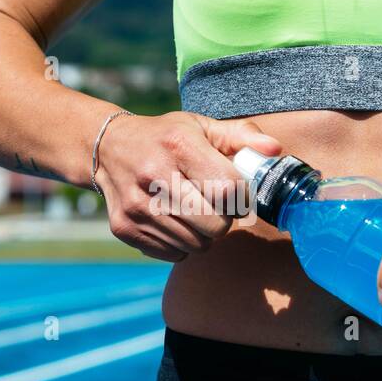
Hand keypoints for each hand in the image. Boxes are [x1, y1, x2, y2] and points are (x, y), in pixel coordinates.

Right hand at [94, 111, 281, 260]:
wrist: (106, 149)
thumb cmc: (165, 138)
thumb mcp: (200, 126)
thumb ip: (241, 137)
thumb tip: (274, 151)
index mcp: (179, 145)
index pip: (229, 189)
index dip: (241, 197)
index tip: (236, 193)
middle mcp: (154, 176)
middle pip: (216, 225)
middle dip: (223, 219)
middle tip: (214, 205)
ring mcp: (137, 206)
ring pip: (196, 245)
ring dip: (202, 233)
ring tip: (191, 210)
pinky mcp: (125, 228)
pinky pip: (174, 254)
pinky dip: (180, 243)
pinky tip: (171, 220)